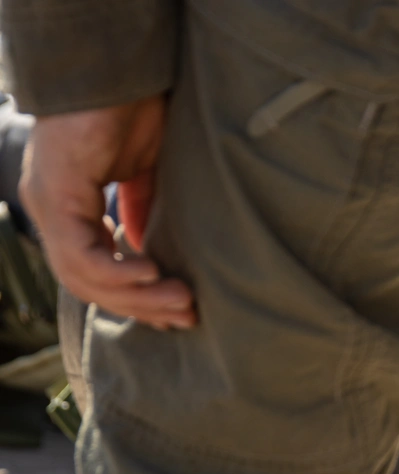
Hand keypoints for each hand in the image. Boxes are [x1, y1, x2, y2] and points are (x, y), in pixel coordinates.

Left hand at [19, 96, 195, 329]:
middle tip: (185, 317)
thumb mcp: (146, 171)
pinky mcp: (55, 191)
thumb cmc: (133, 109)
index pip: (93, 271)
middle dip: (139, 306)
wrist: (119, 66)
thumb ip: (142, 209)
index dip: (134, 296)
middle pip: (87, 283)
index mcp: (69, 206)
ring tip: (178, 300)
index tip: (176, 309)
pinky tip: (151, 273)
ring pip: (82, 276)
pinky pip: (81, 251)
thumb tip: (145, 246)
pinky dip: (116, 271)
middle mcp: (52, 210)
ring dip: (134, 295)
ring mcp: (49, 202)